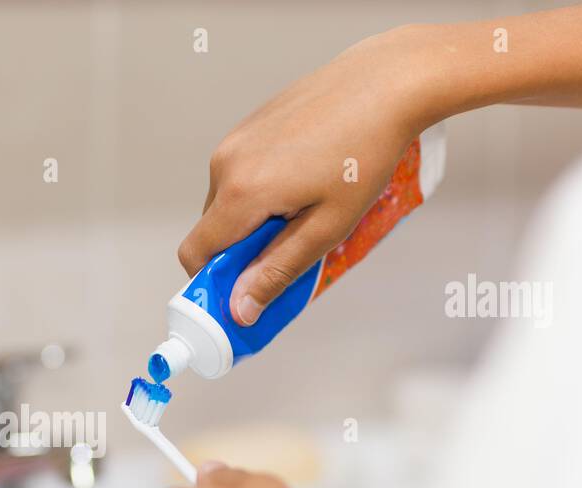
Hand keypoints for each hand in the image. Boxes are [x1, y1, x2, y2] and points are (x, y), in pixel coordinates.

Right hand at [177, 26, 432, 324]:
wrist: (385, 82)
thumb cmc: (365, 153)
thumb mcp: (327, 227)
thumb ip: (277, 271)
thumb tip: (240, 310)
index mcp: (242, 192)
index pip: (196, 254)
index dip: (213, 281)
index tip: (245, 290)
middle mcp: (226, 163)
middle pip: (213, 229)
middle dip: (243, 248)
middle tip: (295, 244)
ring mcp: (235, 139)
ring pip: (226, 201)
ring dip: (254, 217)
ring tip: (307, 202)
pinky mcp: (247, 125)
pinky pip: (239, 174)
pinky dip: (260, 189)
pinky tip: (304, 176)